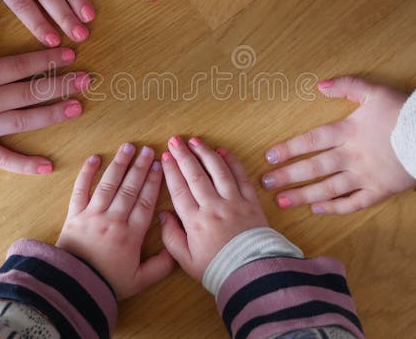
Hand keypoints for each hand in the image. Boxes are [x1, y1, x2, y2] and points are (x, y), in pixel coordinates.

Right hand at [0, 9, 88, 173]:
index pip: (21, 65)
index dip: (47, 60)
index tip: (71, 54)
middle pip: (31, 90)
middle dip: (61, 83)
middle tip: (88, 80)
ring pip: (26, 118)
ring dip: (53, 113)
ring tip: (78, 108)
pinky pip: (4, 159)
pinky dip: (25, 164)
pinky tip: (47, 166)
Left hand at [56, 143, 173, 298]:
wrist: (73, 287)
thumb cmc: (107, 283)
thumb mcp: (140, 281)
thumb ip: (161, 266)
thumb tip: (177, 249)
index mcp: (131, 235)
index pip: (145, 202)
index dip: (154, 182)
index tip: (160, 166)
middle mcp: (113, 220)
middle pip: (130, 188)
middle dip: (140, 167)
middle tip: (148, 150)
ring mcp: (92, 215)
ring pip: (108, 184)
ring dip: (119, 164)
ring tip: (128, 147)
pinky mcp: (74, 215)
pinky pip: (80, 190)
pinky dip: (86, 173)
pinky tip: (94, 158)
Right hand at [159, 136, 267, 280]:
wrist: (253, 275)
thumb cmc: (218, 269)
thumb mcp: (186, 260)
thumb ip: (171, 237)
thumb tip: (162, 215)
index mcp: (195, 221)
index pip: (179, 189)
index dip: (171, 171)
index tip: (165, 157)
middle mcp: (213, 207)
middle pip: (195, 175)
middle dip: (183, 155)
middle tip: (175, 140)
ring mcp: (234, 202)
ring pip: (218, 171)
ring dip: (205, 153)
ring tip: (195, 140)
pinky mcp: (251, 202)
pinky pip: (241, 177)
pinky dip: (232, 162)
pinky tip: (223, 152)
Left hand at [263, 77, 415, 213]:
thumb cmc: (405, 111)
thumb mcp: (374, 91)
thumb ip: (346, 85)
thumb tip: (320, 85)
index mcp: (347, 131)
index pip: (310, 142)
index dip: (288, 150)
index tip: (269, 157)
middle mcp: (351, 156)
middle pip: (313, 168)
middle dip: (288, 177)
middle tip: (266, 184)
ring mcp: (365, 176)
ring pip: (328, 188)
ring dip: (303, 195)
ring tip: (282, 201)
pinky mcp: (380, 191)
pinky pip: (353, 203)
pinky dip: (335, 208)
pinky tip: (318, 210)